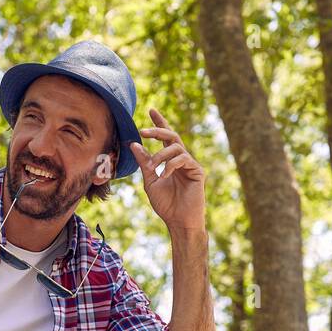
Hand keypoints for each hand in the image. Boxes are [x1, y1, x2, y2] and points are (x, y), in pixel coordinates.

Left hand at [129, 109, 205, 235]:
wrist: (179, 221)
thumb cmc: (166, 204)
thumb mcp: (150, 181)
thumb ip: (144, 163)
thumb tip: (134, 144)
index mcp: (170, 160)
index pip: (165, 137)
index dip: (159, 123)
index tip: (151, 109)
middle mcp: (181, 159)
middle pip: (172, 136)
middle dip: (158, 129)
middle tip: (143, 130)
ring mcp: (190, 164)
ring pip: (176, 147)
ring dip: (161, 154)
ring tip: (154, 166)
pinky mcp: (197, 171)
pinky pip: (183, 159)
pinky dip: (171, 165)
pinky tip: (164, 175)